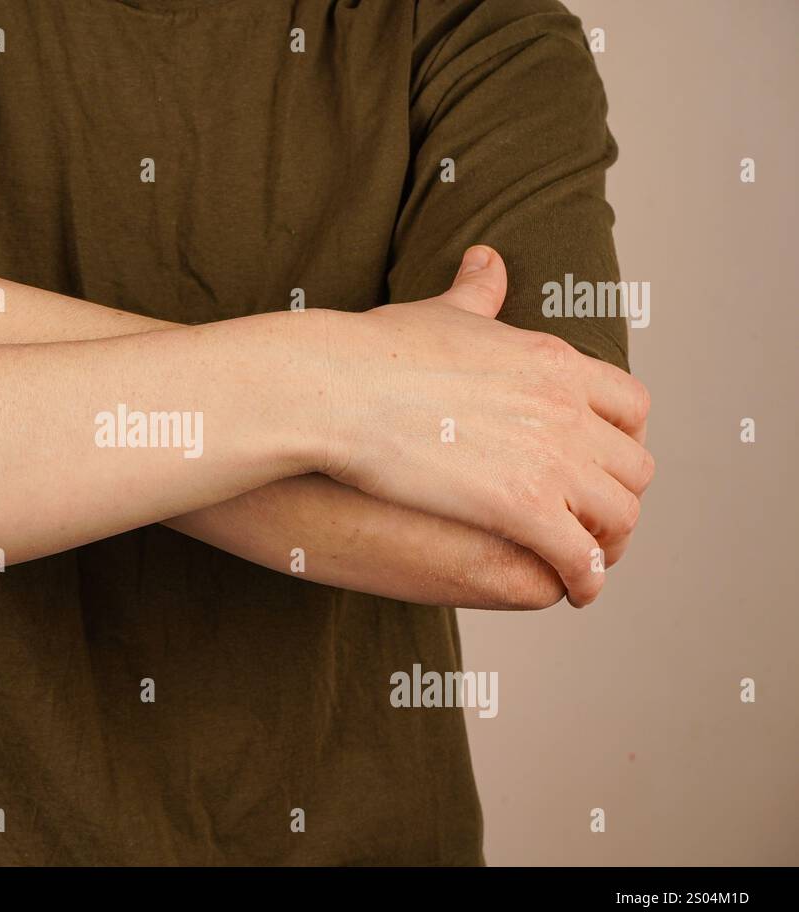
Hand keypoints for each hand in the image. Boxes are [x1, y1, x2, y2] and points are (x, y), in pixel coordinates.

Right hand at [319, 246, 653, 606]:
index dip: (621, 441)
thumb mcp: (443, 314)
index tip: (599, 462)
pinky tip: (575, 590)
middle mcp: (567, 409)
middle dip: (618, 496)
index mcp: (554, 361)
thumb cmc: (375, 352)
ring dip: (610, 542)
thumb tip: (488, 259)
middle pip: (634, 465)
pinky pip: (582, 557)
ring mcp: (551, 460)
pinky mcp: (523, 508)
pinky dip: (588, 578)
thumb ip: (477, 292)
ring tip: (589, 562)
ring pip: (620, 514)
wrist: (338, 388)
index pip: (631, 406)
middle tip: (593, 519)